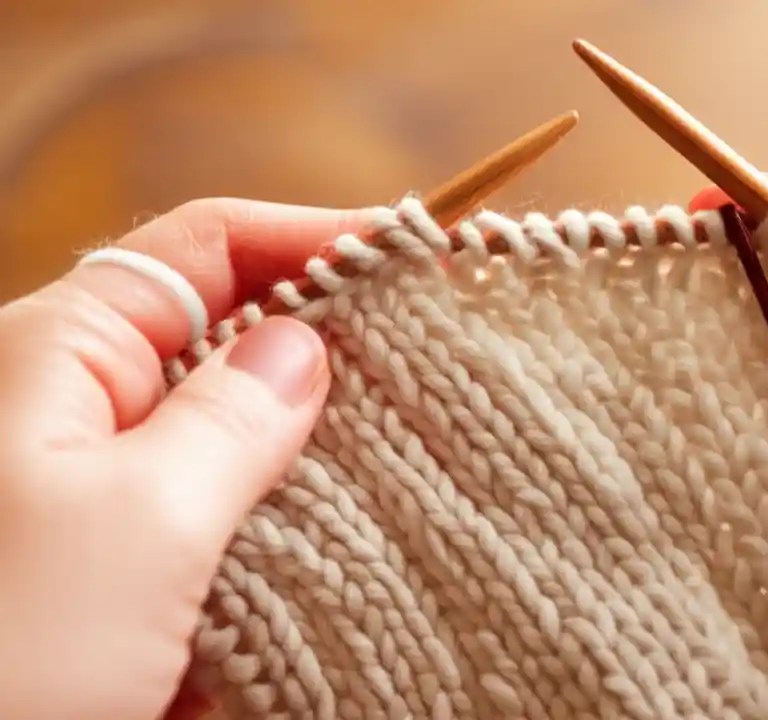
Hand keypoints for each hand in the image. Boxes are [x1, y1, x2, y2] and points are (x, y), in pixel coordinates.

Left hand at [0, 199, 369, 717]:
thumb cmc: (14, 653)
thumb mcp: (140, 523)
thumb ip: (233, 419)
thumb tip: (305, 342)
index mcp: (62, 359)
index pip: (204, 248)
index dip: (310, 235)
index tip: (412, 256)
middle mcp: (83, 412)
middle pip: (229, 333)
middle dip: (331, 342)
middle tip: (433, 360)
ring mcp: (111, 496)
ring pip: (239, 433)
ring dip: (322, 443)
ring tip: (416, 448)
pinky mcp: (134, 571)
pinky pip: (232, 517)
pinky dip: (294, 522)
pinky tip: (357, 534)